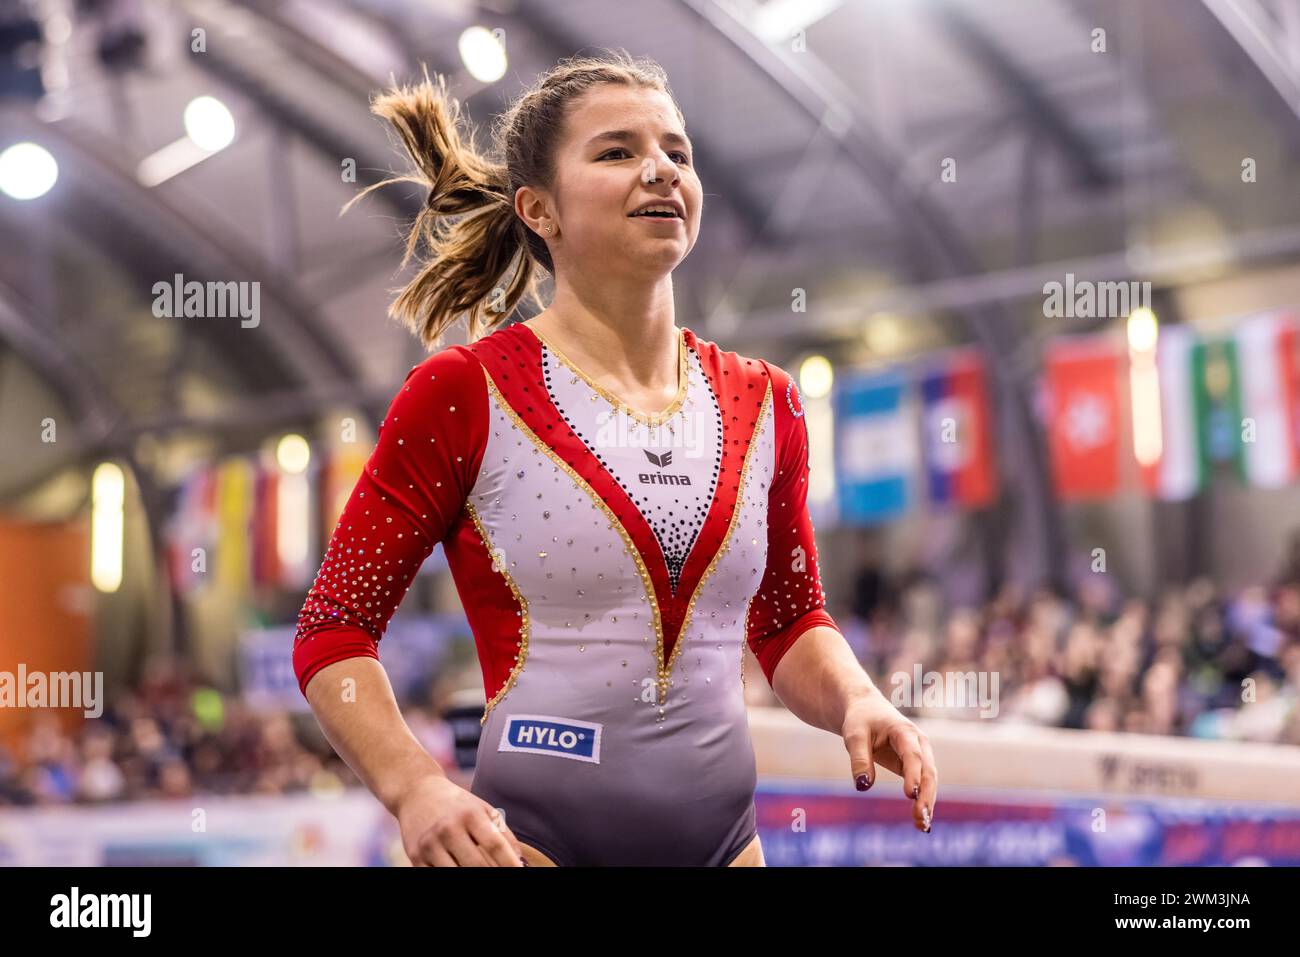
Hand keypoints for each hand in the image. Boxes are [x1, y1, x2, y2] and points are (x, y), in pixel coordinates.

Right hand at [395, 774, 525, 865]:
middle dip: (492, 873)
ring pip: (456, 874)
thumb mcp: (481, 809)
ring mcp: (430, 844)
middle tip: (502, 876)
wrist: (416, 792)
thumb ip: (503, 833)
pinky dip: (452, 875)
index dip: (509, 863)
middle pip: (477, 865)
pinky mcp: (416, 857)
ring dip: (472, 877)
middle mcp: (449, 828)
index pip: (495, 845)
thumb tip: (520, 862)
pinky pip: (437, 875)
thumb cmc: (456, 804)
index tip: (520, 872)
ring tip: (480, 868)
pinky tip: (459, 868)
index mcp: (470, 814)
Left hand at [840, 691, 937, 831]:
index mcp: (904, 730)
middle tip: (920, 818)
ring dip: (927, 802)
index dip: (913, 774)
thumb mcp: (853, 735)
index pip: (912, 754)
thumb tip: (863, 787)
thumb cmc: (860, 721)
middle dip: (926, 795)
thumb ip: (859, 759)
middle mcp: (919, 742)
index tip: (911, 794)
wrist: (866, 709)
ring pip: (930, 780)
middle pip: (928, 770)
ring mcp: (921, 754)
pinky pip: (924, 785)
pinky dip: (924, 801)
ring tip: (922, 826)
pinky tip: (922, 821)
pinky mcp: (917, 766)